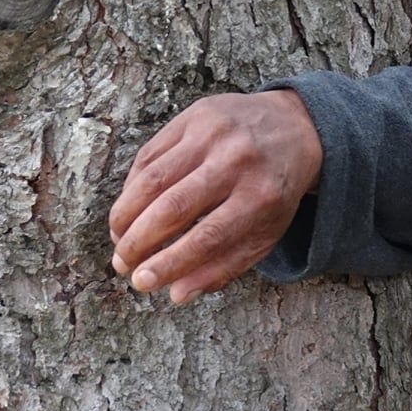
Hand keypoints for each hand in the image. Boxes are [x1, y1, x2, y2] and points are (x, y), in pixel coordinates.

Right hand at [107, 89, 323, 303]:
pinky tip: (127, 210)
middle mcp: (236, 162)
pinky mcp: (192, 116)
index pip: (207, 237)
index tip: (142, 282)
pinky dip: (132, 187)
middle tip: (122, 264)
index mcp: (261, 197)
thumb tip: (177, 294)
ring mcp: (212, 134)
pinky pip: (150, 155)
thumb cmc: (274, 193)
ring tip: (118, 239)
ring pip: (153, 179)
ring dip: (126, 214)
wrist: (294, 128)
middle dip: (139, 241)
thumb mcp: (265, 233)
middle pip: (173, 207)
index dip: (169, 262)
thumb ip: (225, 266)